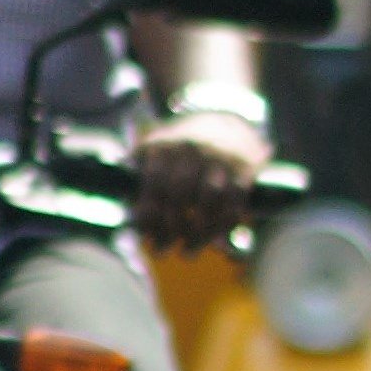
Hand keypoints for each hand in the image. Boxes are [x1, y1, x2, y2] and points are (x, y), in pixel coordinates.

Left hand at [131, 111, 267, 253]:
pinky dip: (223, 227)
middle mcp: (193, 149)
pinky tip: (214, 243)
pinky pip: (234, 204)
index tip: (144, 237)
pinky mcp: (245, 169)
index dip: (148, 214)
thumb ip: (137, 172)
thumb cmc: (182, 145)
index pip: (154, 183)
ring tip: (186, 253)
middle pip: (179, 195)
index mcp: (166, 145)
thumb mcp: (155, 146)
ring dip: (197, 234)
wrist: (226, 118)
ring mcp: (221, 158)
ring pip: (209, 202)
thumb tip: (126, 213)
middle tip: (161, 250)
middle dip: (169, 228)